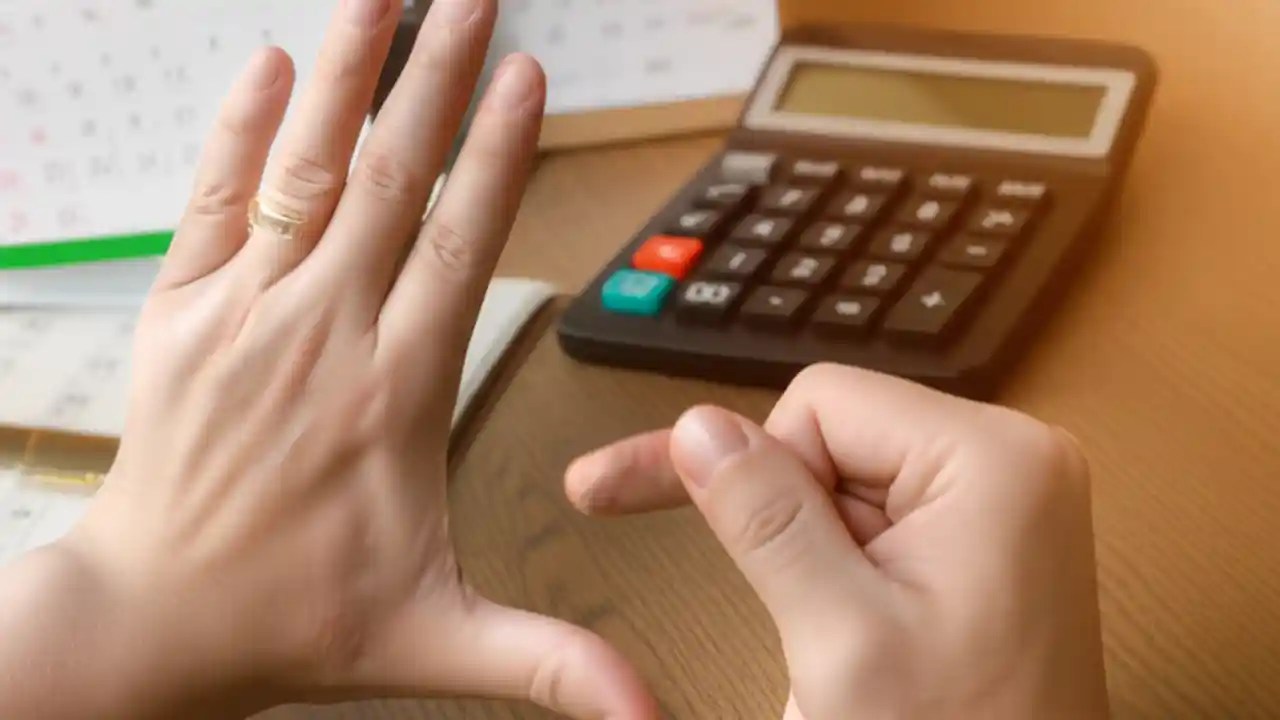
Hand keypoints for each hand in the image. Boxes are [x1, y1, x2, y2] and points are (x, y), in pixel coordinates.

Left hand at [0, 0, 654, 717]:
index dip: (497, 156)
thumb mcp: (438, 644)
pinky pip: (215, 200)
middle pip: (386, 180)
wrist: (149, 622)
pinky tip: (272, 64)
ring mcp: (242, 315)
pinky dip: (242, 126)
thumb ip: (551, 661)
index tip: (530, 77)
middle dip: (436, 78)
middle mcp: (318, 333)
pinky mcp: (180, 313)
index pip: (457, 247)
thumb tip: (649, 718)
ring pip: (302, 169)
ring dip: (344, 73)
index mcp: (390, 393)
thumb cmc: (294, 621)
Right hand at [566, 365, 1107, 719]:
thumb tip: (699, 426)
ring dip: (818, 550)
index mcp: (992, 457)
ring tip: (851, 634)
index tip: (791, 574)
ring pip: (845, 475)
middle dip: (796, 519)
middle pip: (833, 433)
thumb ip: (766, 520)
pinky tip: (860, 620)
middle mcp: (1010, 454)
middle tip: (816, 613)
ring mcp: (1003, 491)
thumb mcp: (842, 639)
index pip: (820, 401)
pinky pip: (880, 509)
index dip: (774, 481)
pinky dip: (844, 561)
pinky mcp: (988, 527)